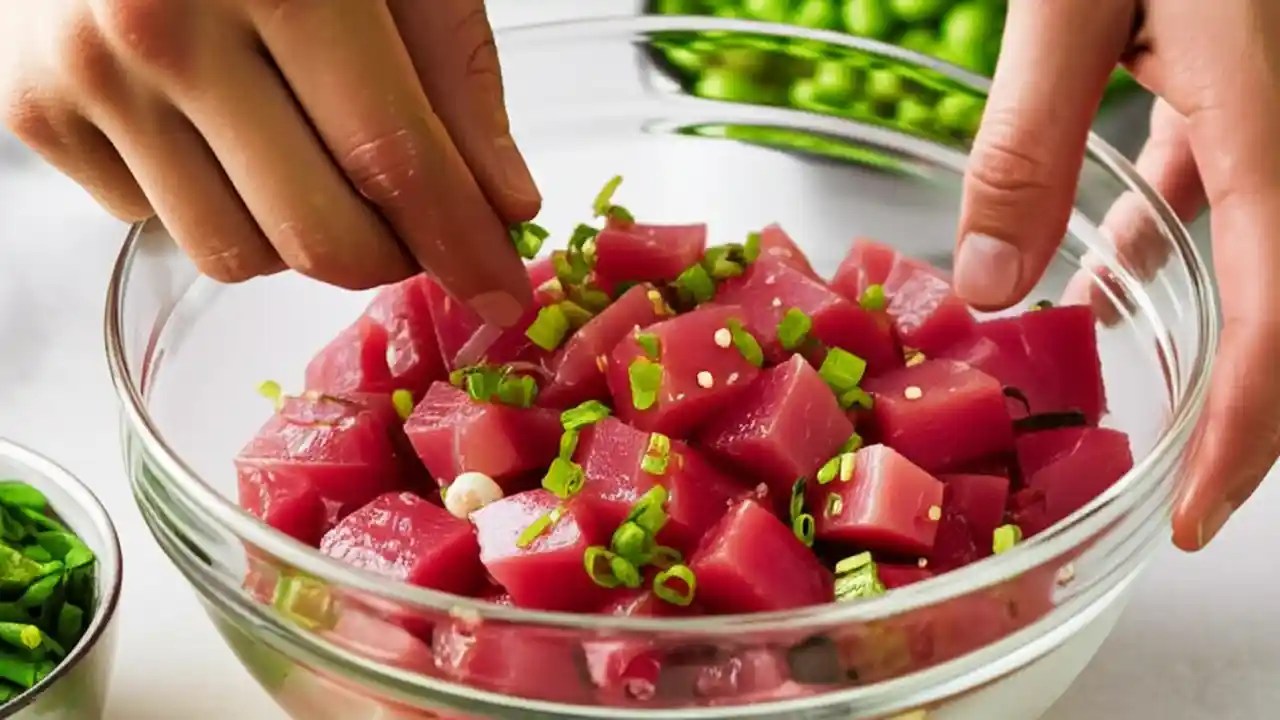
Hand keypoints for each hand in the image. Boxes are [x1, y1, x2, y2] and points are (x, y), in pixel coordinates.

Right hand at [0, 0, 538, 325]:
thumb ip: (456, 75)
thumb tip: (504, 204)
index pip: (392, 157)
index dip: (459, 242)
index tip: (498, 292)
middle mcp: (159, 29)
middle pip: (315, 235)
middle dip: (391, 255)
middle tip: (414, 221)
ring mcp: (83, 75)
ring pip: (234, 255)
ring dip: (299, 235)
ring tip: (311, 152)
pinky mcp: (33, 110)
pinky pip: (157, 224)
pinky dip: (212, 201)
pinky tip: (217, 124)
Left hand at [951, 0, 1279, 549]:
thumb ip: (1029, 143)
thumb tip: (986, 289)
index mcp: (1270, 118)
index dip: (1248, 441)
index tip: (1194, 517)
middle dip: (1244, 405)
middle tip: (1171, 475)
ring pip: (1262, 251)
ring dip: (1198, 325)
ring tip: (1114, 382)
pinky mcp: (1251, 89)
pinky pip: (1232, 187)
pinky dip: (1170, 236)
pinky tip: (1105, 263)